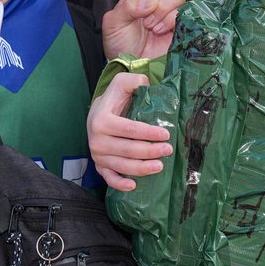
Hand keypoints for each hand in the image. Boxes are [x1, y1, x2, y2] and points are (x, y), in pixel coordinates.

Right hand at [87, 72, 172, 190]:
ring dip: (142, 168)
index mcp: (102, 120)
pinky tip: (134, 186)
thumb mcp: (122, 83)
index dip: (149, 133)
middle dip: (150, 151)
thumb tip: (148, 84)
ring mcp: (97, 155)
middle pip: (128, 149)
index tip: (166, 134)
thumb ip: (135, 80)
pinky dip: (120, 184)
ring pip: (122, 166)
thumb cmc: (114, 99)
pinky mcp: (99, 166)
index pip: (130, 129)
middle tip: (168, 150)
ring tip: (160, 166)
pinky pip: (109, 178)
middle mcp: (96, 139)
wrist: (96, 113)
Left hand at [102, 0, 201, 59]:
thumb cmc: (119, 44)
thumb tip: (151, 0)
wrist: (133, 67)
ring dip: (162, 10)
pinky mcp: (183, 22)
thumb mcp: (112, 23)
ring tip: (151, 26)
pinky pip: (183, 13)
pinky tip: (162, 31)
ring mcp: (171, 8)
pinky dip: (171, 22)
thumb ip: (127, 7)